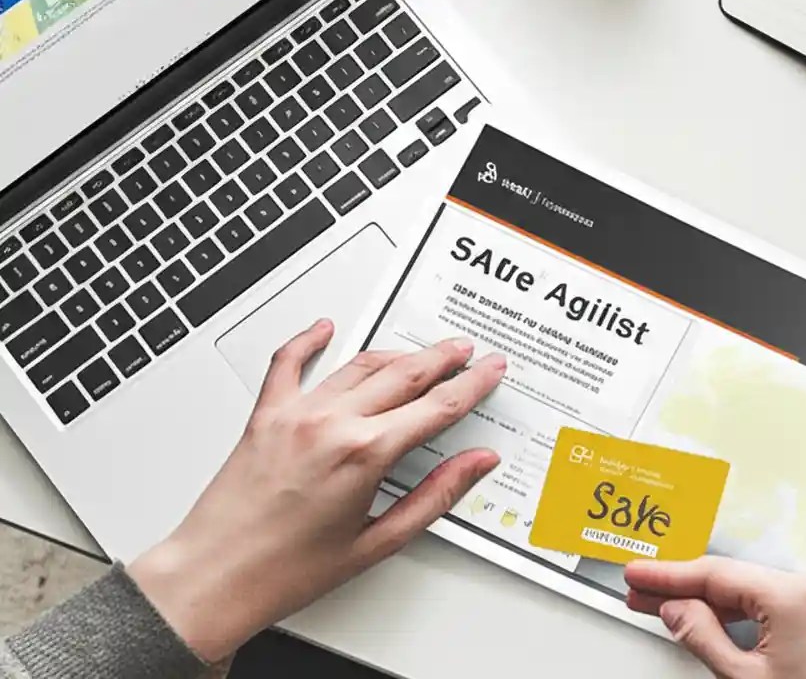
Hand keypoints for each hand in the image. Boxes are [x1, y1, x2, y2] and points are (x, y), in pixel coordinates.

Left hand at [127, 320, 505, 661]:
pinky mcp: (265, 416)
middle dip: (443, 358)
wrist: (214, 578)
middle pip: (404, 374)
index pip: (437, 407)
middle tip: (467, 350)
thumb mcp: (378, 542)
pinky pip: (287, 364)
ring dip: (398, 353)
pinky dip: (308, 341)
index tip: (490, 370)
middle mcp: (331, 424)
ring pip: (359, 365)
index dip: (472, 384)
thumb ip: (434, 496)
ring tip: (421, 350)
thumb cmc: (286, 571)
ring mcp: (295, 414)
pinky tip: (322, 329)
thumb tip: (474, 464)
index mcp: (364, 454)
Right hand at [625, 557, 805, 678]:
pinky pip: (759, 603)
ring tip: (661, 606)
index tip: (639, 575)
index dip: (669, 575)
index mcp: (791, 595)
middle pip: (727, 578)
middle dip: (679, 587)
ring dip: (701, 599)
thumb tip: (676, 609)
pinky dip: (728, 611)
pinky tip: (700, 615)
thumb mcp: (744, 678)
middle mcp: (805, 588)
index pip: (715, 573)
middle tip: (640, 590)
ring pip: (741, 590)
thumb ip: (703, 637)